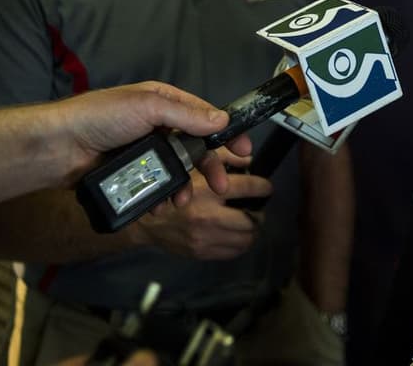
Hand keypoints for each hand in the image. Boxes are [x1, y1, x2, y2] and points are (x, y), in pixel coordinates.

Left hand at [57, 81, 253, 191]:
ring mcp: (143, 152)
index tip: (244, 152)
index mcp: (162, 103)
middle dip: (210, 168)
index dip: (225, 134)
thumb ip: (185, 115)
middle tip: (222, 187)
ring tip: (182, 202)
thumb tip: (221, 122)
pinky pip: (155, 187)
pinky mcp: (130, 175)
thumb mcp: (147, 107)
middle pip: (194, 148)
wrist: (57, 147)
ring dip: (184, 188)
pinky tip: (160, 207)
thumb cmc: (101, 118)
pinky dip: (161, 198)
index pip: (203, 117)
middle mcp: (155, 126)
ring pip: (176, 172)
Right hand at [133, 160, 273, 259]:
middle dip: (257, 213)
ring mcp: (205, 238)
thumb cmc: (170, 192)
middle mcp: (209, 217)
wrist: (146, 222)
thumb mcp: (193, 167)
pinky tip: (234, 234)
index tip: (266, 187)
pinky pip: (232, 252)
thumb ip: (222, 159)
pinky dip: (239, 243)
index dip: (263, 187)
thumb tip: (247, 159)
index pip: (248, 188)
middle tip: (255, 207)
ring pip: (246, 239)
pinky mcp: (202, 253)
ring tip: (247, 221)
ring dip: (250, 230)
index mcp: (208, 192)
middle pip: (252, 220)